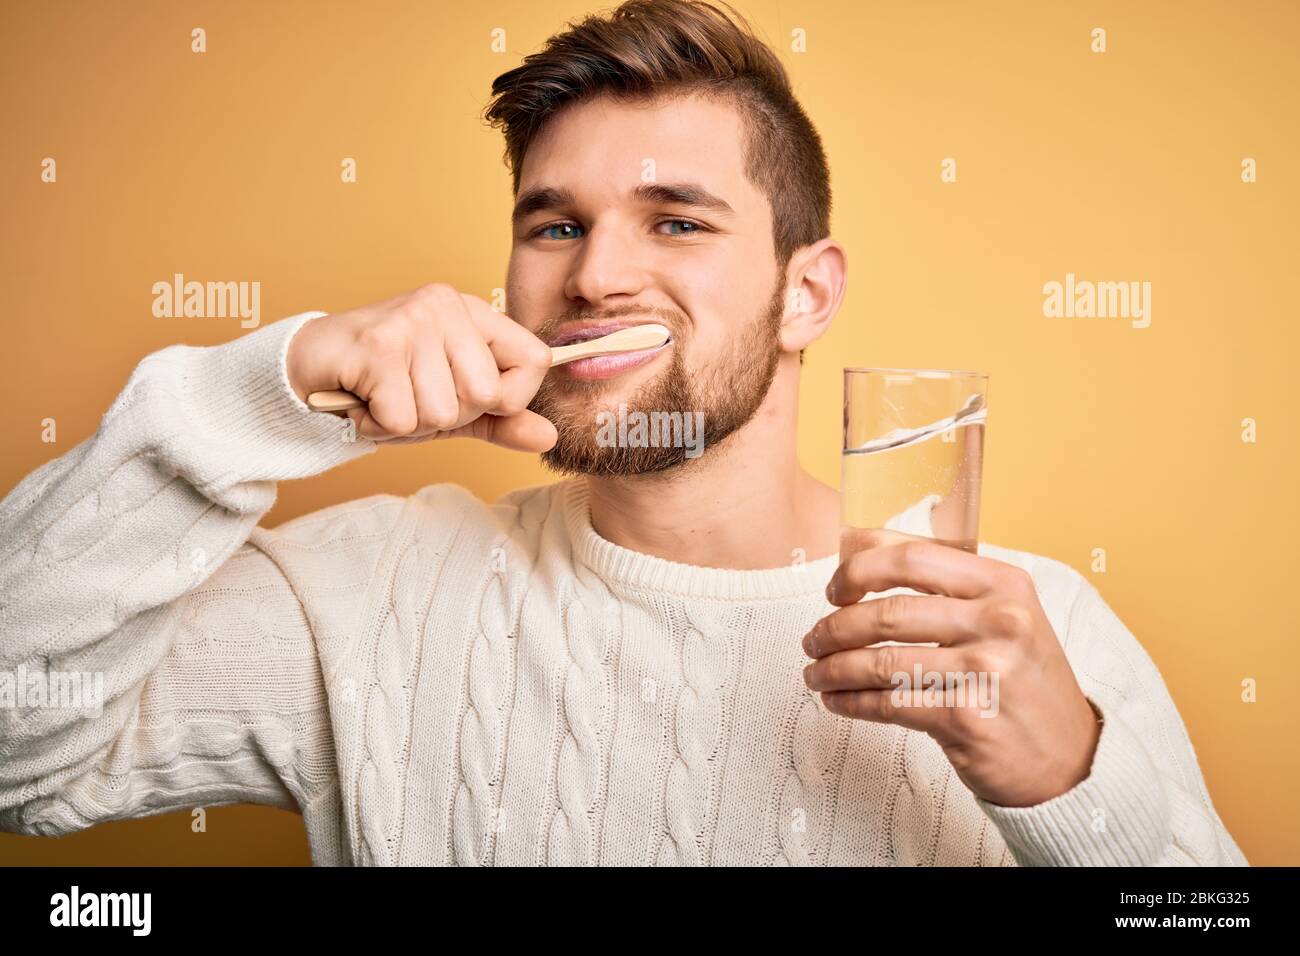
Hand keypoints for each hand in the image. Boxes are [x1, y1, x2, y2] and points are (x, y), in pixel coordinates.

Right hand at [286, 283, 556, 450]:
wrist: (308, 371)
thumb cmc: (385, 386)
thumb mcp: (452, 406)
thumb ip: (501, 420)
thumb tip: (549, 436)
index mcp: (473, 312)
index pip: (536, 360)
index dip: (511, 398)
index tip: (471, 400)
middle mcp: (446, 305)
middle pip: (487, 393)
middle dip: (449, 414)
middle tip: (412, 396)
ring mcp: (411, 320)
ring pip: (443, 411)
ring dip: (409, 422)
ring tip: (385, 397)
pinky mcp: (377, 346)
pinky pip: (405, 419)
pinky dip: (380, 426)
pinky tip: (365, 402)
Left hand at [802, 527, 1101, 806]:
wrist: (1069, 757)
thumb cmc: (1020, 678)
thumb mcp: (1001, 614)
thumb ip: (938, 580)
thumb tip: (853, 542)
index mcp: (1004, 582)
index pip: (912, 557)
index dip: (858, 569)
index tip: (833, 589)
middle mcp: (1001, 620)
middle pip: (888, 612)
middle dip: (835, 626)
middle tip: (813, 639)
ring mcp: (987, 670)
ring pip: (881, 661)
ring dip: (834, 668)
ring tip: (815, 672)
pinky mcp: (968, 718)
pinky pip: (889, 704)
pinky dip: (852, 702)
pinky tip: (836, 701)